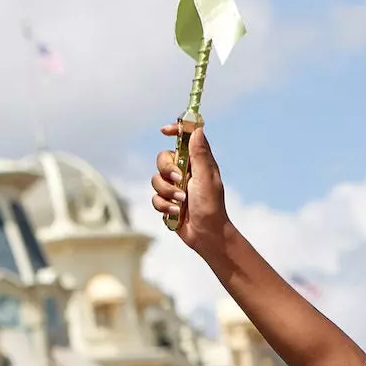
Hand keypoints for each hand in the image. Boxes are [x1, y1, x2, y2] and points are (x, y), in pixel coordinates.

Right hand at [151, 124, 230, 254]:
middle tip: (180, 180)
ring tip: (181, 201)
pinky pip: (155, 197)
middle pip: (162, 158)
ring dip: (167, 191)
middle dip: (167, 170)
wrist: (207, 235)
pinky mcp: (168, 202)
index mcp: (197, 164)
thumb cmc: (211, 207)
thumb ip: (199, 155)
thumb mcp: (206, 178)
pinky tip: (176, 212)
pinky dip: (164, 205)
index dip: (175, 131)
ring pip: (155, 179)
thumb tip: (197, 130)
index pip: (184, 140)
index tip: (164, 131)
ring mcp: (175, 187)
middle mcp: (185, 173)